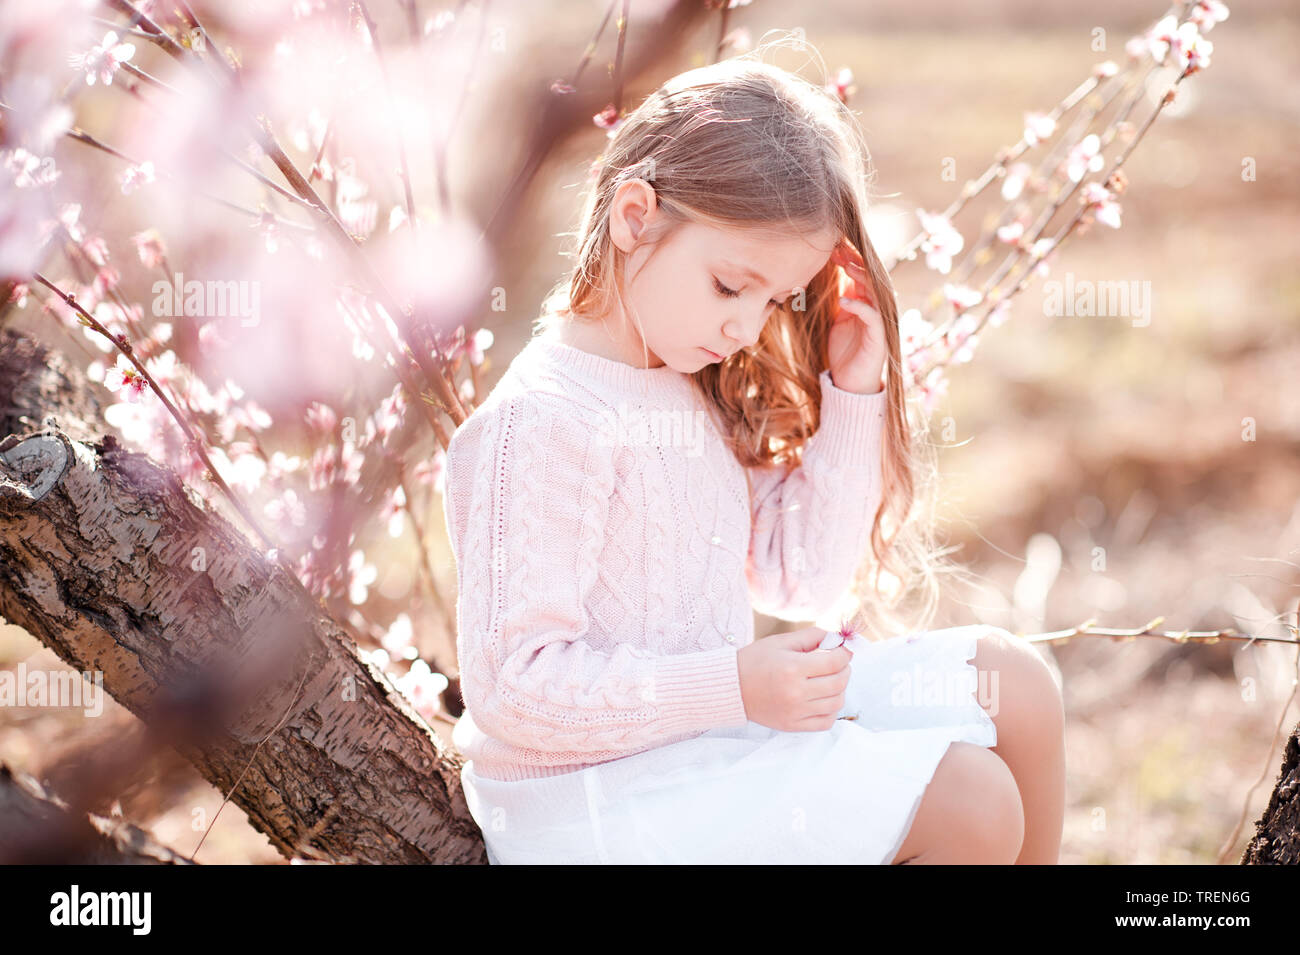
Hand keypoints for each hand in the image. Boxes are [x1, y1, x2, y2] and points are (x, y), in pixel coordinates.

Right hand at [736, 627, 853, 731]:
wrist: (731, 689)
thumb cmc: (755, 661)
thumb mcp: (780, 642)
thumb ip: (811, 636)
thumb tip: (837, 639)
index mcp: (792, 668)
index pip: (835, 662)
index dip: (845, 653)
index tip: (843, 649)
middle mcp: (796, 692)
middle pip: (839, 682)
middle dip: (845, 669)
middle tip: (839, 663)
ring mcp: (795, 712)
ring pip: (836, 703)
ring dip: (840, 689)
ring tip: (830, 679)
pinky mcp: (793, 725)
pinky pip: (826, 721)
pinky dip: (832, 710)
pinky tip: (823, 698)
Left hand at [827, 238, 886, 394]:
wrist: (851, 383)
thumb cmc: (844, 352)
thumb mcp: (840, 320)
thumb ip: (842, 300)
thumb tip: (837, 279)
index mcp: (866, 302)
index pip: (861, 274)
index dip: (848, 259)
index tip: (832, 247)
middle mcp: (876, 308)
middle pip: (870, 277)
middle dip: (855, 261)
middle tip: (839, 248)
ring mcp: (879, 321)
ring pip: (875, 291)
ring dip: (860, 277)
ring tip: (845, 265)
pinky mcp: (879, 336)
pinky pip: (871, 316)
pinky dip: (858, 306)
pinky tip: (844, 299)